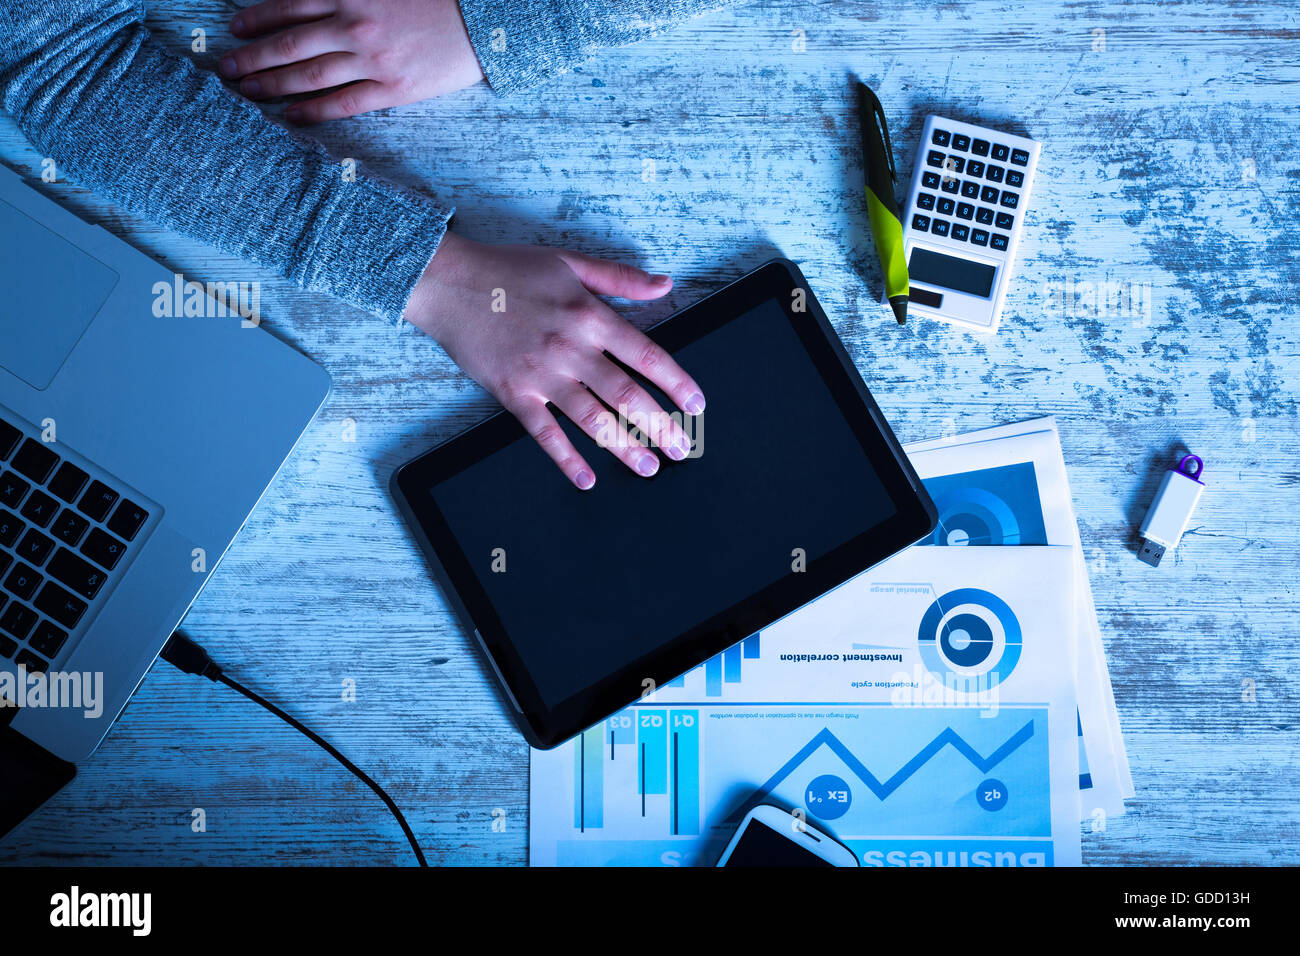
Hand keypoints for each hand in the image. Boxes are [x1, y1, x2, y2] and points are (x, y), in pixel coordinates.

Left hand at [221, 0, 484, 122]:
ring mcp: (373, 59)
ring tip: (247, 91)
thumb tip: (316, 1)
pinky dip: (313, 109)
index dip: (258, 17)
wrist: (488, 18)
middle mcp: (355, 25)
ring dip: (272, 83)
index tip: (236, 27)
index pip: (290, 5)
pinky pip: (344, 102)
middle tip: (227, 68)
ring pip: (309, 74)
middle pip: (289, 43)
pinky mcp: (394, 87)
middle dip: (253, 56)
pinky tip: (290, 114)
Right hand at [405, 234, 705, 489]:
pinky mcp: (513, 393)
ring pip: (592, 418)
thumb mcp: (570, 262)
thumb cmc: (509, 271)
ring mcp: (542, 374)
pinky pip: (544, 433)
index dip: (677, 383)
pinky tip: (586, 478)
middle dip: (660, 425)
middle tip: (681, 448)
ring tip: (648, 467)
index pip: (647, 356)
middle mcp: (571, 348)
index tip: (696, 405)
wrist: (448, 283)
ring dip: (623, 446)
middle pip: (626, 394)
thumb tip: (664, 284)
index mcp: (590, 316)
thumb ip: (620, 278)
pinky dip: (566, 458)